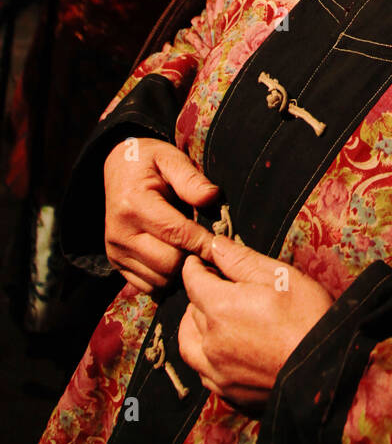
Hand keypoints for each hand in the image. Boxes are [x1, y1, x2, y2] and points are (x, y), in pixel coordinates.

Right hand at [104, 136, 218, 292]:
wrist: (118, 169)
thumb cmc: (149, 162)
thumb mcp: (171, 158)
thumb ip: (191, 178)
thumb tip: (212, 197)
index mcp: (134, 204)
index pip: (177, 233)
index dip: (204, 243)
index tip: (225, 247)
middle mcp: (120, 231)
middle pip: (168, 263)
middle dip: (193, 258)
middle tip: (212, 252)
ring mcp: (116, 250)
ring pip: (160, 279)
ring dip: (181, 272)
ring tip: (195, 255)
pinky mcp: (116, 262)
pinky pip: (147, 285)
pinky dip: (166, 279)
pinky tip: (177, 261)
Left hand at [178, 235, 332, 407]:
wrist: (328, 369)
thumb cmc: (310, 319)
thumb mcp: (282, 277)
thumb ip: (242, 260)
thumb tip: (215, 245)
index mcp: (221, 308)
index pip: (193, 281)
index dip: (195, 267)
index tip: (200, 262)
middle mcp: (211, 342)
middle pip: (191, 310)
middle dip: (200, 294)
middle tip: (218, 286)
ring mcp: (217, 371)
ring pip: (189, 342)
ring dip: (194, 325)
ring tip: (212, 317)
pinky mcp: (228, 392)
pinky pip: (202, 370)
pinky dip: (204, 354)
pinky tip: (222, 348)